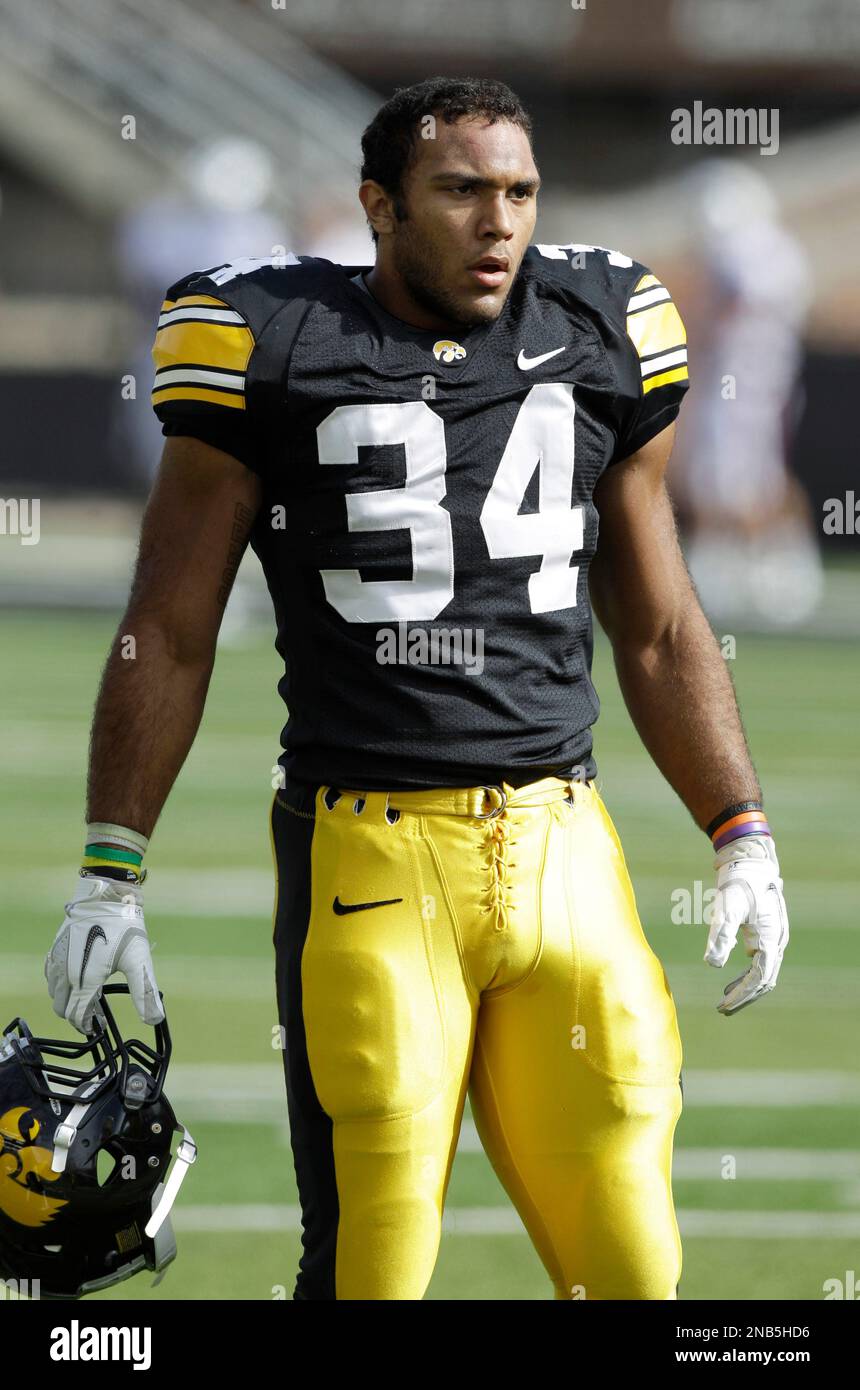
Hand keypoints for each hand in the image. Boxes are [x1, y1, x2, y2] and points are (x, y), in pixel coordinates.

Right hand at [45, 874, 163, 1033]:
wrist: (106, 894)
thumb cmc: (124, 926)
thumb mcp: (139, 960)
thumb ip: (145, 993)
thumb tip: (155, 1019)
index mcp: (83, 980)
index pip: (76, 1016)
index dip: (88, 1026)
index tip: (103, 1025)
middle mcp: (64, 972)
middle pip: (62, 1008)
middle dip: (78, 1016)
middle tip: (98, 1013)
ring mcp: (57, 960)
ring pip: (55, 993)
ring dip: (69, 1001)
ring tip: (92, 996)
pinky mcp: (55, 949)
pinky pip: (51, 976)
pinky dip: (61, 985)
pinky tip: (78, 978)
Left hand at [704, 834, 788, 1014]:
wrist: (749, 860)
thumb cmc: (738, 883)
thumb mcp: (727, 908)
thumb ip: (720, 935)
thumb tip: (712, 964)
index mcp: (770, 939)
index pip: (759, 979)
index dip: (742, 995)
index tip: (723, 1006)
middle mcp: (776, 941)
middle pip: (764, 980)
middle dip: (744, 996)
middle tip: (722, 1009)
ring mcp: (773, 936)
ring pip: (763, 972)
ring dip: (746, 987)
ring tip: (725, 998)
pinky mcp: (765, 931)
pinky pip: (760, 961)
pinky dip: (747, 973)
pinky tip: (731, 976)